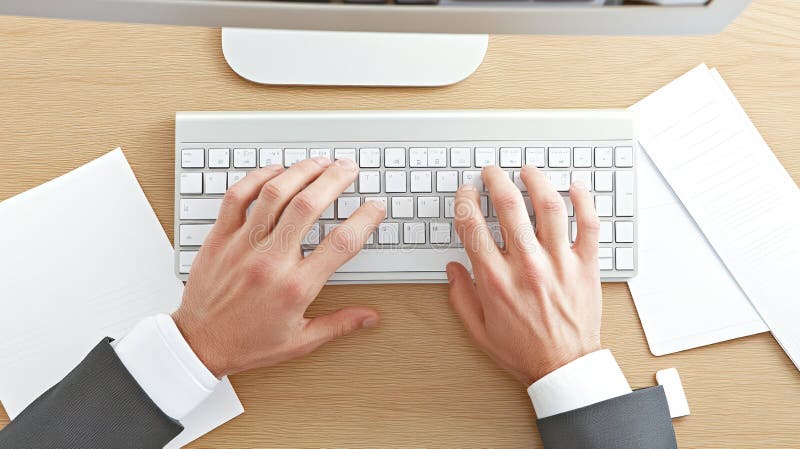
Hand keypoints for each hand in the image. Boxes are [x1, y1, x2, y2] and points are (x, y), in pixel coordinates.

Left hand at [172, 157, 384, 377]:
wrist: (199, 344)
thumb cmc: (248, 343)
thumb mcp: (300, 341)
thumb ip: (340, 325)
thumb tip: (371, 317)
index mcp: (296, 287)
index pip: (341, 244)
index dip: (365, 220)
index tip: (375, 206)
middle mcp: (271, 261)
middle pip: (309, 206)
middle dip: (335, 180)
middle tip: (349, 168)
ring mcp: (243, 246)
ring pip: (274, 194)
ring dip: (301, 171)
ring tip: (319, 162)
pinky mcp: (219, 238)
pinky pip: (237, 196)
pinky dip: (257, 177)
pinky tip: (276, 171)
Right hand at [447, 165, 601, 385]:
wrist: (564, 368)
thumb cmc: (523, 351)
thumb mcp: (478, 329)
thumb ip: (460, 295)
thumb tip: (452, 268)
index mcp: (495, 280)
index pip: (473, 225)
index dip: (465, 201)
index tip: (466, 193)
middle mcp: (526, 266)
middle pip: (509, 206)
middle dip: (496, 180)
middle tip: (492, 172)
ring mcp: (559, 263)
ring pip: (548, 207)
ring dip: (536, 181)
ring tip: (528, 171)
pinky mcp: (585, 266)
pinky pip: (588, 224)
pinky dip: (583, 200)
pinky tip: (574, 187)